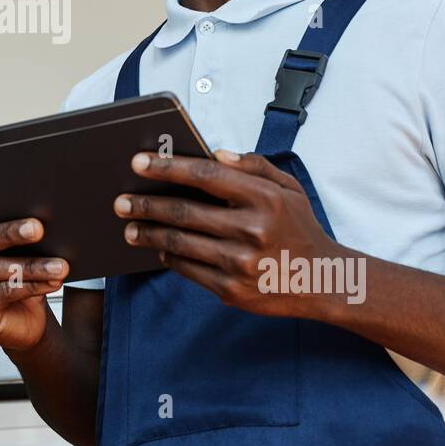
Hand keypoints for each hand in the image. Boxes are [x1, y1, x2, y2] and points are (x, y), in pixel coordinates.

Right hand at [0, 192, 67, 351]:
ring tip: (59, 264)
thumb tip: (31, 215)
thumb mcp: (9, 250)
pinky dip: (32, 285)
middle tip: (37, 228)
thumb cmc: (15, 275)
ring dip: (31, 265)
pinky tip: (52, 280)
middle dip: (7, 233)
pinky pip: (3, 293)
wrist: (25, 320)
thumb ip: (6, 231)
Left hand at [114, 150, 342, 316]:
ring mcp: (240, 263)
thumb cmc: (300, 229)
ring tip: (129, 226)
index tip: (139, 162)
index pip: (206, 176)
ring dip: (148, 233)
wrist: (324, 281)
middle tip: (120, 200)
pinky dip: (169, 256)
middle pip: (184, 212)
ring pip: (180, 243)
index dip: (169, 167)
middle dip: (145, 204)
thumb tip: (215, 154)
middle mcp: (251, 230)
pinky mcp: (232, 291)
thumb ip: (254, 165)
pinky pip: (188, 270)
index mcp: (264, 199)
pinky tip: (158, 247)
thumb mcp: (288, 188)